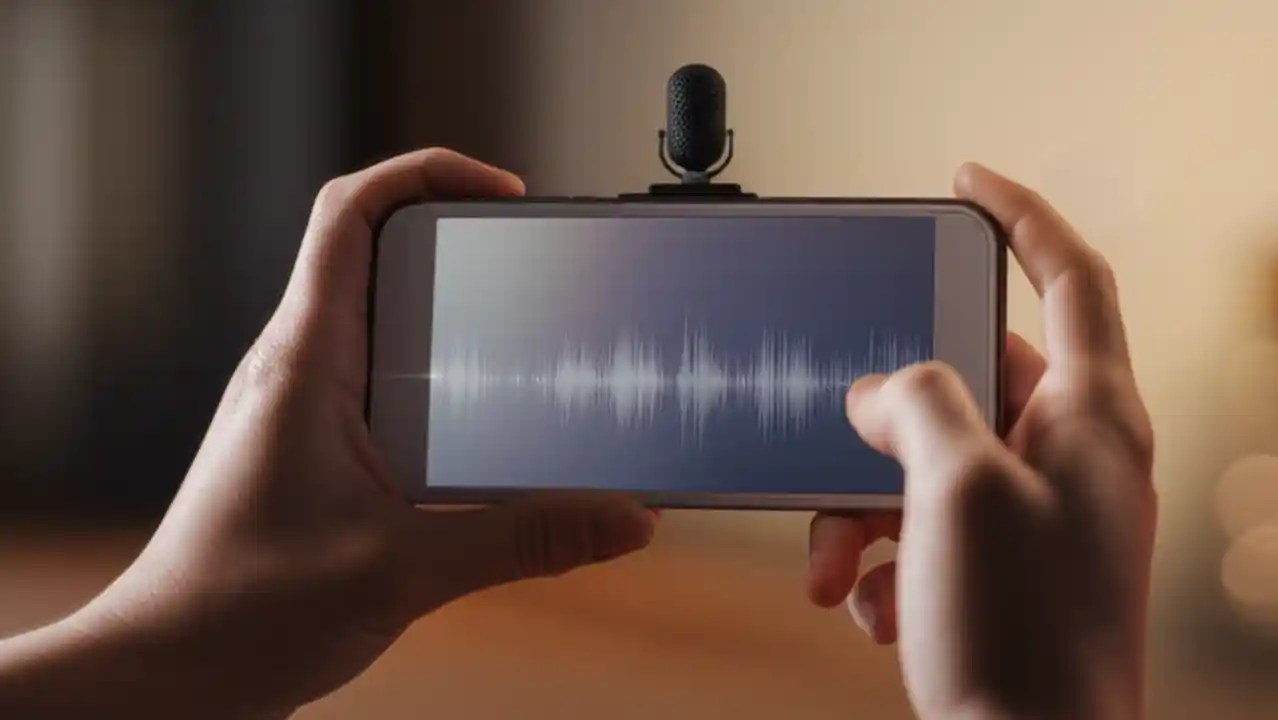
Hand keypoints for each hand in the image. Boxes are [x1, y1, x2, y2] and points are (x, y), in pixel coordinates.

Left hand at [0, 149, 654, 718]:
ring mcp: (304, 406)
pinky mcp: (315, 449)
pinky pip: (382, 384)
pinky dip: (438, 383)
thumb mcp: (405, 569)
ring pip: (383, 322)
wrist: (166, 672)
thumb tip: (623, 520)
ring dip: (450, 317)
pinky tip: (485, 430)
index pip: (352, 212)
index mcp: (307, 360)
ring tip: (525, 341)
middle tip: (533, 267)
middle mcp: (300, 367)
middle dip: (457, 241)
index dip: (429, 173)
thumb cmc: (241, 611)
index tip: (504, 192)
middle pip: (376, 253)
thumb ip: (525, 540)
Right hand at [808, 165, 1155, 718]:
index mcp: (1092, 420)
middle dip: (884, 417)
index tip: (965, 183)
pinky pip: (922, 526)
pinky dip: (882, 558)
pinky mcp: (998, 569)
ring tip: (838, 567)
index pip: (1070, 278)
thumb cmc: (1020, 640)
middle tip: (836, 434)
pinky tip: (875, 607)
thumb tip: (883, 393)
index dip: (1020, 215)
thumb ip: (917, 405)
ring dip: (862, 507)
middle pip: (966, 381)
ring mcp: (1035, 518)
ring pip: (926, 463)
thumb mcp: (956, 488)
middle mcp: (1071, 460)